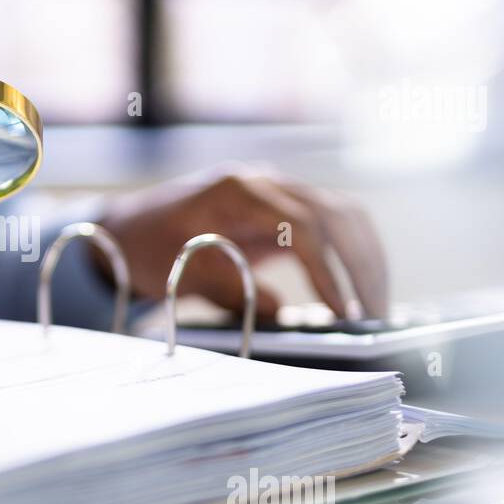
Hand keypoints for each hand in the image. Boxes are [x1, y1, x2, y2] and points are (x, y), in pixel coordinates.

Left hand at [99, 167, 387, 318]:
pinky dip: (353, 259)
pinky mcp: (284, 217)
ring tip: (375, 311)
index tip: (340, 312)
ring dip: (367, 262)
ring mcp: (279, 197)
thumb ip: (226, 285)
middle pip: (337, 215)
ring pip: (345, 218)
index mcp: (238, 189)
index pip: (302, 224)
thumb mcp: (176, 267)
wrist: (128, 229)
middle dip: (361, 267)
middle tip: (372, 318)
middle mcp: (267, 185)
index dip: (326, 269)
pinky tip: (360, 295)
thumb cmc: (146, 246)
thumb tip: (277, 312)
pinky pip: (334, 230)